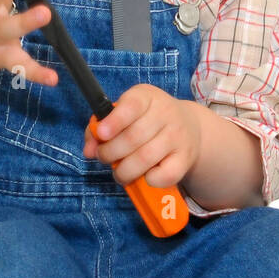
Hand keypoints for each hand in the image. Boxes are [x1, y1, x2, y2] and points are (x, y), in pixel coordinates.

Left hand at [83, 85, 200, 188]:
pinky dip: (149, 181)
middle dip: (110, 152)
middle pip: (133, 137)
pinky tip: (145, 175)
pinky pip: (164, 175)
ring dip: (125, 171)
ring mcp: (178, 136)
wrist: (190, 127)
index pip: (132, 106)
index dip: (114, 121)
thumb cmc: (146, 121)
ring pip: (145, 158)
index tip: (101, 134)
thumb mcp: (125, 114)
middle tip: (104, 158)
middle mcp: (166, 113)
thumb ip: (100, 128)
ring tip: (120, 172)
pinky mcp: (185, 158)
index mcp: (147, 97)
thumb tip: (89, 151)